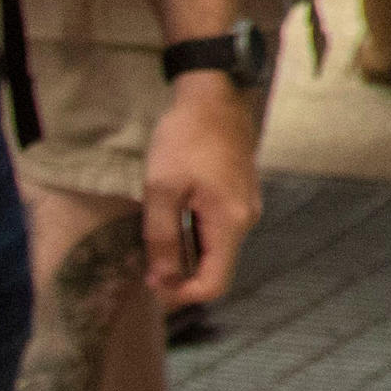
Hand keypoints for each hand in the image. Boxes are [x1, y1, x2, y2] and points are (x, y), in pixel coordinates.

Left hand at [143, 72, 260, 306]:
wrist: (214, 96)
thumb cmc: (187, 139)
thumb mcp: (162, 189)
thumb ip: (162, 238)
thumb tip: (161, 279)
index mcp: (230, 223)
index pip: (214, 284)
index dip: (181, 294)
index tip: (150, 283)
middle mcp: (246, 220)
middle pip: (216, 268)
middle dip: (180, 274)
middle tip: (144, 263)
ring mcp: (246, 207)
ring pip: (216, 249)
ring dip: (186, 253)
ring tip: (155, 236)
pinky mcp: (240, 195)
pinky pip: (218, 230)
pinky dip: (194, 235)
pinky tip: (172, 217)